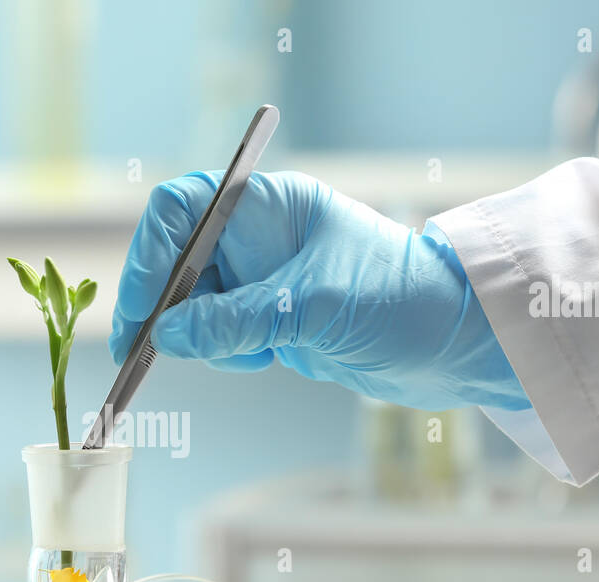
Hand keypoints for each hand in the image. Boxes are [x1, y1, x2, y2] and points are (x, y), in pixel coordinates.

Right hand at [110, 170, 528, 409]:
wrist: (456, 342)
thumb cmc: (400, 300)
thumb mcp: (311, 308)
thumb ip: (235, 321)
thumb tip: (166, 336)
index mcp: (266, 205)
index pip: (180, 209)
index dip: (149, 255)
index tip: (143, 310)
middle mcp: (256, 235)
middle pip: (176, 261)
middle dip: (165, 307)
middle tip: (143, 354)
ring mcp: (261, 277)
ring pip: (192, 306)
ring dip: (205, 338)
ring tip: (255, 353)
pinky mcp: (270, 316)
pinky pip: (219, 334)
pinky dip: (227, 352)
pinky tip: (269, 358)